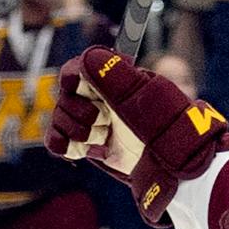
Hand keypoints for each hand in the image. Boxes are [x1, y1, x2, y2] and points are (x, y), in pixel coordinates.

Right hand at [47, 46, 228, 221]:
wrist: (171, 170)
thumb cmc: (166, 132)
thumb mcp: (144, 100)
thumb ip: (115, 78)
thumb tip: (88, 58)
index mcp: (115, 82)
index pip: (78, 68)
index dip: (72, 76)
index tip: (74, 85)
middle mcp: (102, 99)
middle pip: (65, 96)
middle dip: (78, 112)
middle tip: (102, 123)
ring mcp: (94, 123)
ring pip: (60, 117)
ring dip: (74, 130)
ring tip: (99, 140)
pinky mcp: (88, 146)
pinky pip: (57, 140)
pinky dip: (61, 143)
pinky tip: (79, 150)